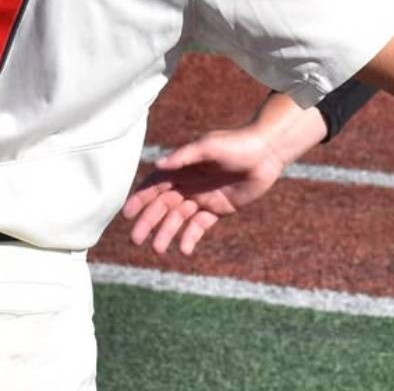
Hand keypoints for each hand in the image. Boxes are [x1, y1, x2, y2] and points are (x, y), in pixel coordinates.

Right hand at [121, 128, 291, 254]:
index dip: (140, 199)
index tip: (127, 214)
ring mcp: (201, 197)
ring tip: (158, 249)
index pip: (154, 185)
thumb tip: (158, 164)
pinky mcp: (217, 209)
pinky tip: (185, 249)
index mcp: (181, 167)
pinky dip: (191, 237)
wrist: (266, 153)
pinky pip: (199, 225)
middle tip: (136, 239)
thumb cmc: (236, 143)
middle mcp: (187, 183)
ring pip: (178, 219)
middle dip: (148, 222)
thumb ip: (184, 156)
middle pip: (162, 206)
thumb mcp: (208, 146)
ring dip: (167, 233)